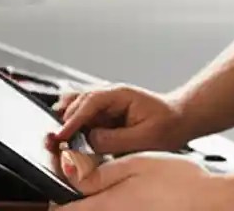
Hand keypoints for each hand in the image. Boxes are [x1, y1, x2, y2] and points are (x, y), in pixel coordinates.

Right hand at [48, 85, 190, 154]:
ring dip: (67, 120)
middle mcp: (109, 95)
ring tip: (60, 137)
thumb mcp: (144, 137)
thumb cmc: (167, 125)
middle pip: (77, 102)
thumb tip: (89, 140)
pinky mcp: (104, 113)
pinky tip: (69, 134)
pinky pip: (83, 115)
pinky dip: (74, 124)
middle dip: (65, 121)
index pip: (90, 103)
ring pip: (76, 106)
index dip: (73, 120)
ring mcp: (105, 103)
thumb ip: (115, 139)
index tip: (61, 135)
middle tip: (54, 140)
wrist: (179, 120)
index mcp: (120, 94)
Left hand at [53, 151, 233, 209]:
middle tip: (86, 182)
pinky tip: (132, 196)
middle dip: (76, 203)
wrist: (214, 202)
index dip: (53, 203)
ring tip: (111, 186)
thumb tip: (67, 172)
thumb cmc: (180, 182)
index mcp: (107, 205)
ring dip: (95, 203)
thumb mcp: (134, 164)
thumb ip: (98, 173)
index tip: (52, 194)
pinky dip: (116, 205)